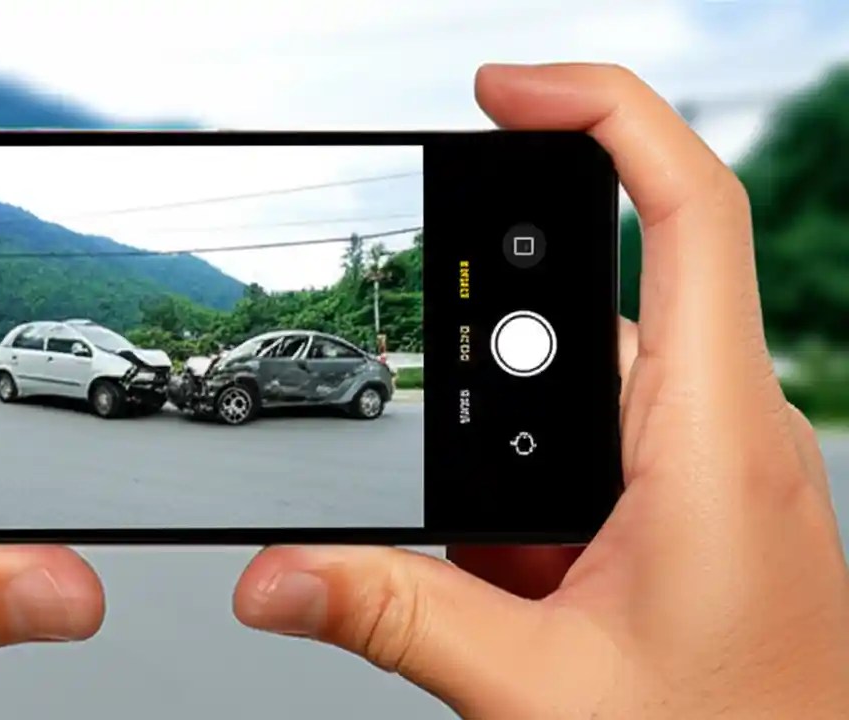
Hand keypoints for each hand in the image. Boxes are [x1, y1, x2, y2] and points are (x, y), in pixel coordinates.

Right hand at [233, 63, 848, 717]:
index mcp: (713, 440)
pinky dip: (529, 504)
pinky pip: (590, 452)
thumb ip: (393, 616)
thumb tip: (275, 574)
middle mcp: (721, 430)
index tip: (501, 92)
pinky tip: (519, 587)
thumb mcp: (538, 688)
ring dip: (510, 465)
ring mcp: (706, 464)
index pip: (688, 208)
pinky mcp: (684, 499)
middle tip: (474, 501)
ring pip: (580, 394)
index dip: (598, 113)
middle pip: (596, 308)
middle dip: (495, 376)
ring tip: (507, 579)